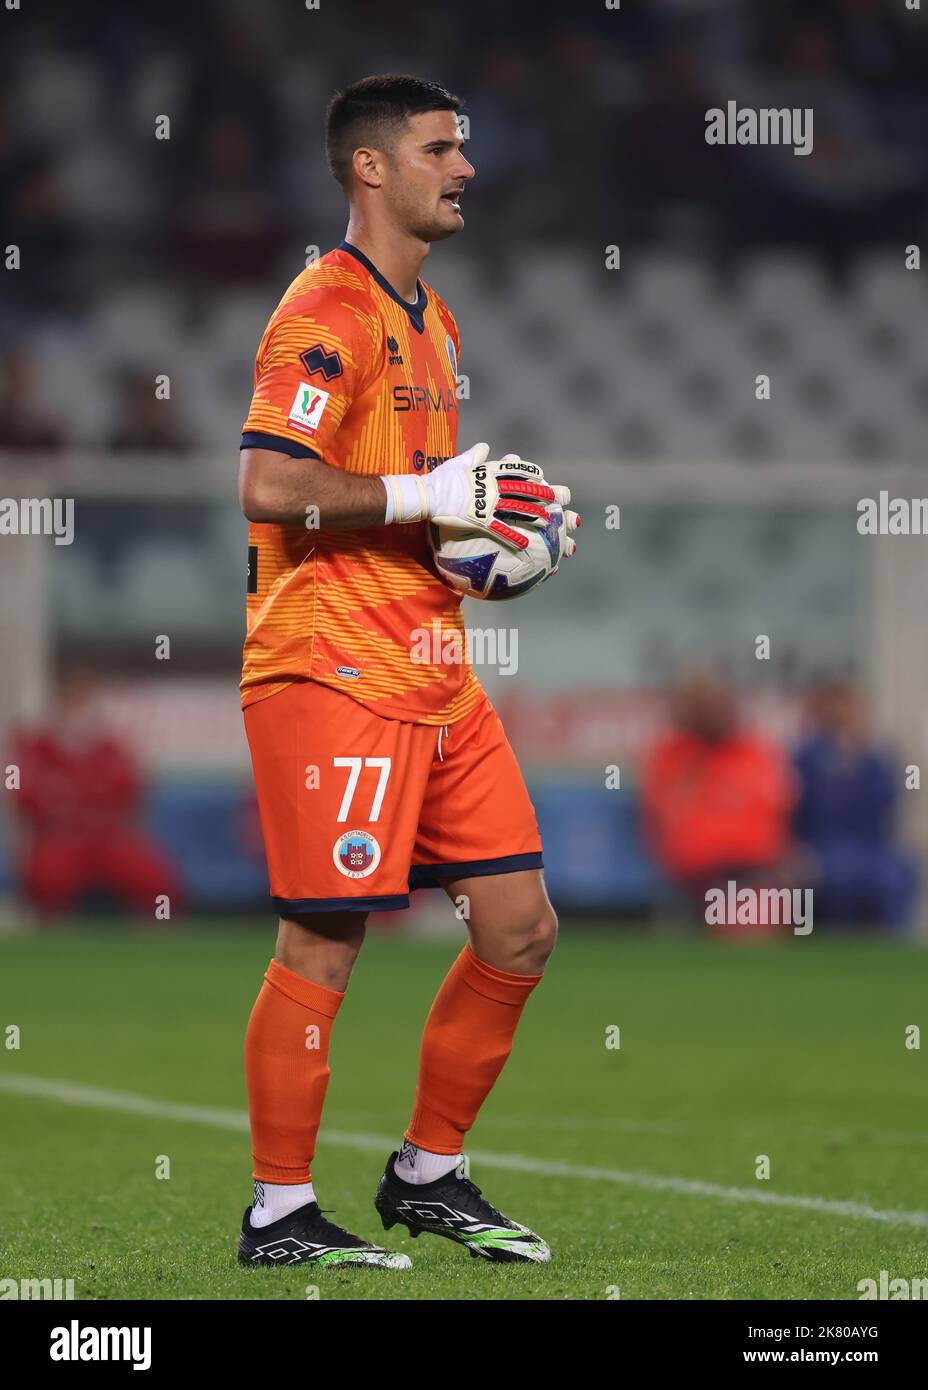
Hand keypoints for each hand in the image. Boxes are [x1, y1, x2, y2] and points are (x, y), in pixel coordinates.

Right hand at [425, 444, 565, 550]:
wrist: (428, 494)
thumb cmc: (440, 479)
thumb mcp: (459, 462)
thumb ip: (474, 455)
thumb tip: (485, 445)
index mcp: (489, 473)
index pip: (515, 470)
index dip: (530, 473)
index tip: (542, 476)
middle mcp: (493, 487)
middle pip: (522, 489)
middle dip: (542, 494)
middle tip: (558, 498)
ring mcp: (488, 503)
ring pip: (517, 508)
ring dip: (534, 515)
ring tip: (548, 522)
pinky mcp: (480, 518)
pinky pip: (501, 529)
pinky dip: (514, 537)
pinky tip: (526, 544)